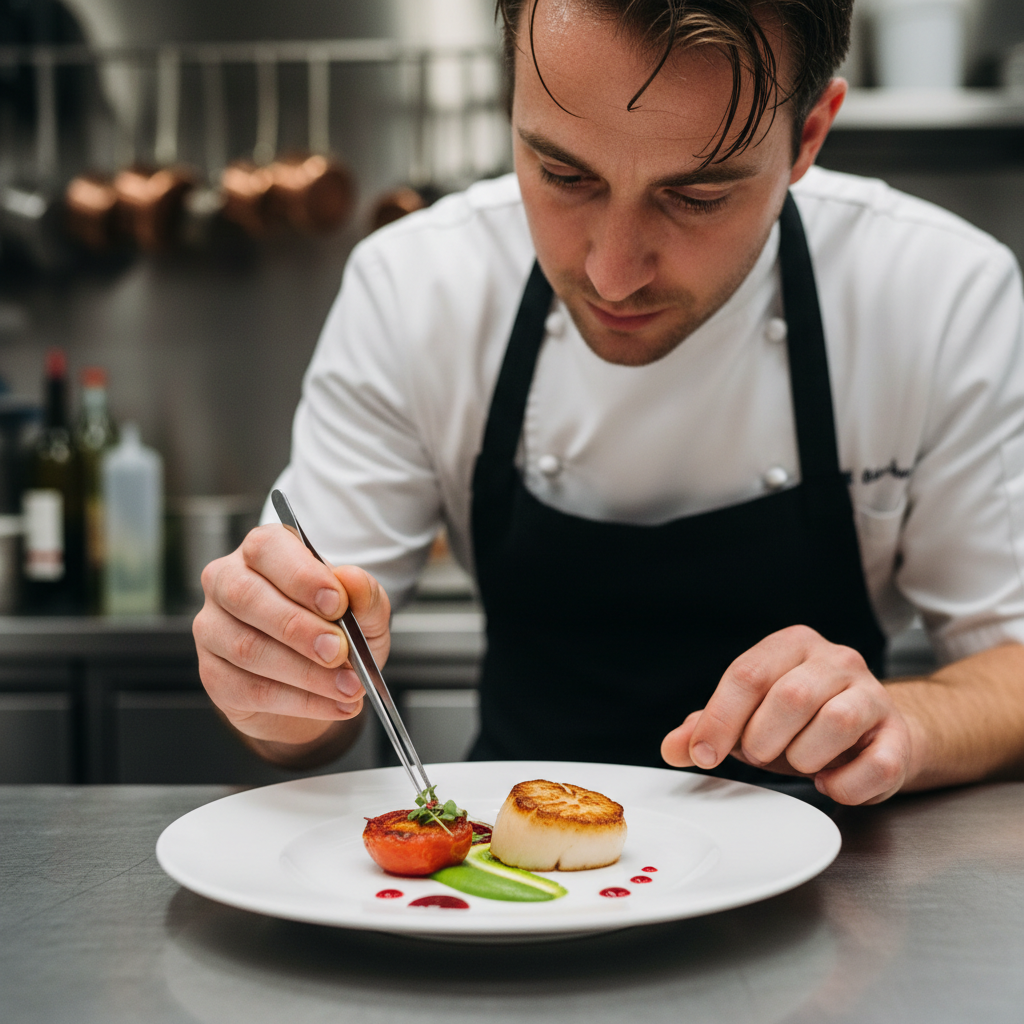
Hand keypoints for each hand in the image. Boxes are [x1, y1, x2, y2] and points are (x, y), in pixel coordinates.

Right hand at [193, 523, 390, 750]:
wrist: (319, 683)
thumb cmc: (336, 632)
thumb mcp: (364, 611)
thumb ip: (364, 595)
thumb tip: (351, 579)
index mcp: (264, 551)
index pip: (268, 549)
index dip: (301, 577)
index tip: (337, 604)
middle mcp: (227, 582)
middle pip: (247, 596)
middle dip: (300, 628)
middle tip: (339, 651)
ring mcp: (213, 629)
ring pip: (247, 648)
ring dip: (305, 672)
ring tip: (348, 685)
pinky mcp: (213, 674)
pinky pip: (249, 689)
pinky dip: (298, 701)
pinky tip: (332, 704)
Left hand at [660, 625, 912, 804]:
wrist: (876, 732)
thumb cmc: (804, 721)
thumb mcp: (751, 716)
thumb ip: (709, 727)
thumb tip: (673, 747)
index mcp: (792, 644)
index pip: (747, 674)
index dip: (719, 719)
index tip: (703, 753)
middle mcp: (836, 660)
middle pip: (788, 697)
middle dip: (761, 739)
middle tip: (759, 754)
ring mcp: (873, 695)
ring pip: (834, 723)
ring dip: (803, 758)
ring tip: (798, 761)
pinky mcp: (900, 737)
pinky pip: (874, 766)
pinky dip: (843, 785)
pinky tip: (829, 781)